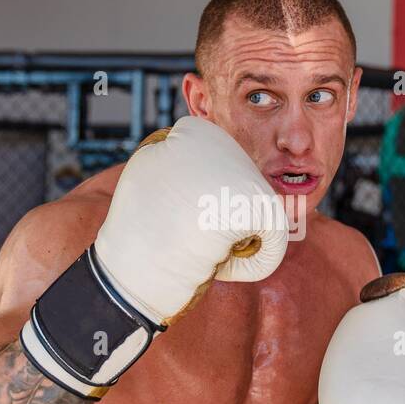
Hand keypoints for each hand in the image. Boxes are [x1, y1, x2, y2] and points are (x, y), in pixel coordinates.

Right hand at [21, 116, 288, 395]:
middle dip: (225, 226)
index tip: (174, 224)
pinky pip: (276, 238)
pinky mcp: (255, 199)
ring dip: (234, 244)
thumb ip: (189, 174)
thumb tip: (228, 183)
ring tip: (199, 248)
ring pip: (261, 215)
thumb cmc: (138, 240)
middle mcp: (216, 139)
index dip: (203, 212)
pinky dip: (252, 264)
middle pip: (246, 194)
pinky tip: (218, 262)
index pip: (225, 178)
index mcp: (190, 132)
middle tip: (186, 240)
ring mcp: (238, 167)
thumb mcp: (154, 185)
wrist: (128, 272)